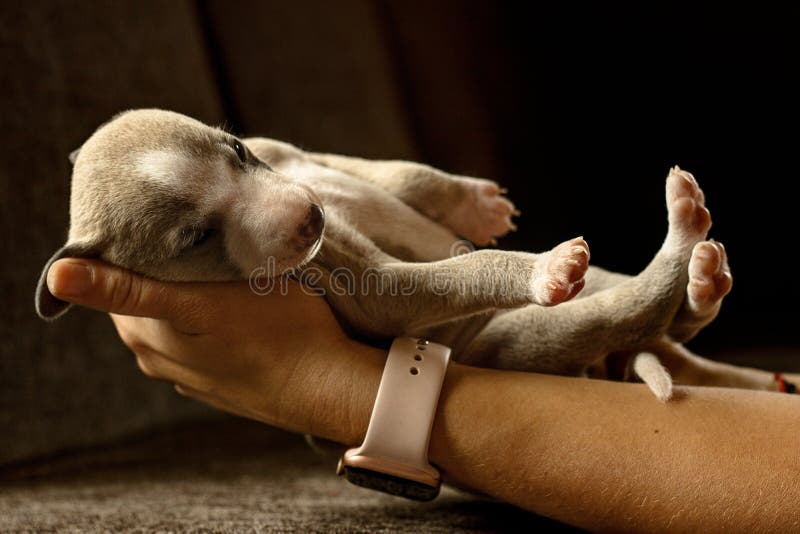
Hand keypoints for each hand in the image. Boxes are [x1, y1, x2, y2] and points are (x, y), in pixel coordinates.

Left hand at [46, 259, 383, 442]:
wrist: (326, 386)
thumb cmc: (274, 332)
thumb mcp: (198, 301)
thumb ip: (126, 289)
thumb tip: (57, 275)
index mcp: (145, 334)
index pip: (116, 276)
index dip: (135, 244)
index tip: (164, 216)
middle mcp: (158, 358)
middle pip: (144, 296)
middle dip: (160, 266)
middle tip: (196, 230)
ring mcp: (190, 373)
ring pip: (173, 318)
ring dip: (186, 292)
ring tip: (217, 265)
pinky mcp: (218, 381)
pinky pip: (198, 340)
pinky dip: (206, 320)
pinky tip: (236, 309)